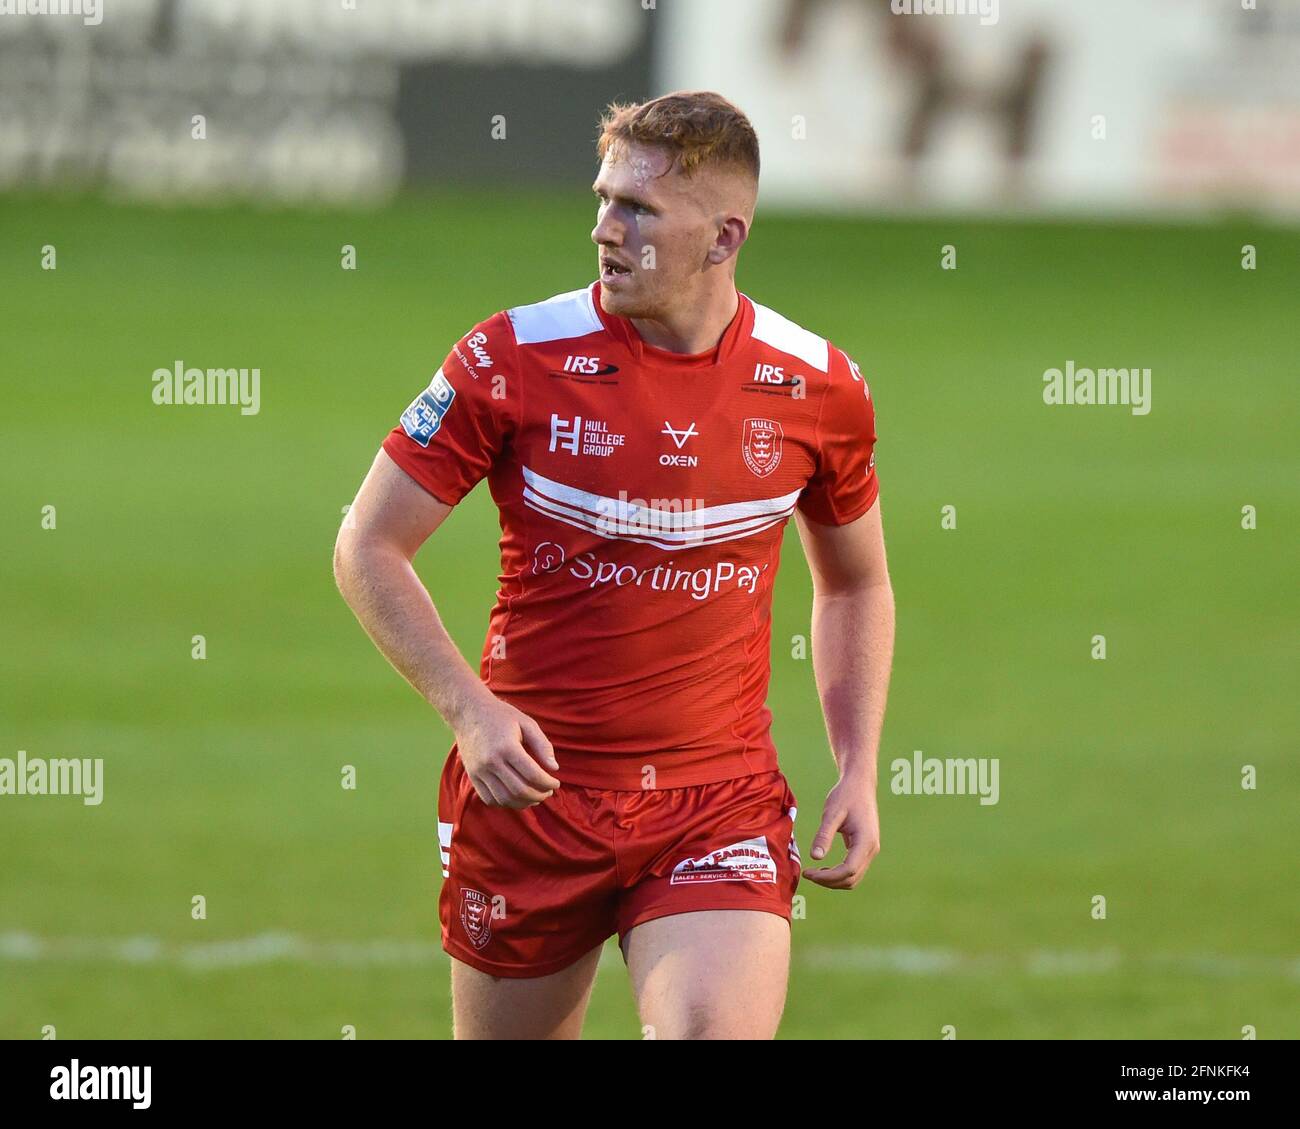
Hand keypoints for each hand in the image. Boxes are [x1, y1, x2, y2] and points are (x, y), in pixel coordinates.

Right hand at [454, 695, 559, 809]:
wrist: (468, 712)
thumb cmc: (501, 716)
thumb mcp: (527, 723)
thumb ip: (543, 745)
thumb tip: (555, 768)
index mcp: (507, 747)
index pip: (533, 775)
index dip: (548, 783)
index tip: (556, 783)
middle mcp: (491, 762)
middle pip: (519, 790)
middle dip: (539, 795)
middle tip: (548, 792)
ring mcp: (479, 771)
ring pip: (505, 799)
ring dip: (524, 803)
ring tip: (535, 796)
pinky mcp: (472, 776)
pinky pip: (489, 799)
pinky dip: (506, 803)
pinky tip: (516, 797)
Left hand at [801, 777, 879, 888]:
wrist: (860, 784)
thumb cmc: (846, 795)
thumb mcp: (832, 813)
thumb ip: (824, 835)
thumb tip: (815, 857)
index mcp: (866, 841)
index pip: (848, 870)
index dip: (827, 877)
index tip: (808, 872)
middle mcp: (872, 849)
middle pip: (852, 878)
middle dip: (829, 881)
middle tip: (807, 874)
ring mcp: (871, 850)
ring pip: (854, 877)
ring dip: (834, 880)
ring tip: (814, 873)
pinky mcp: (865, 848)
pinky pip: (854, 869)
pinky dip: (839, 874)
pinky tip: (823, 869)